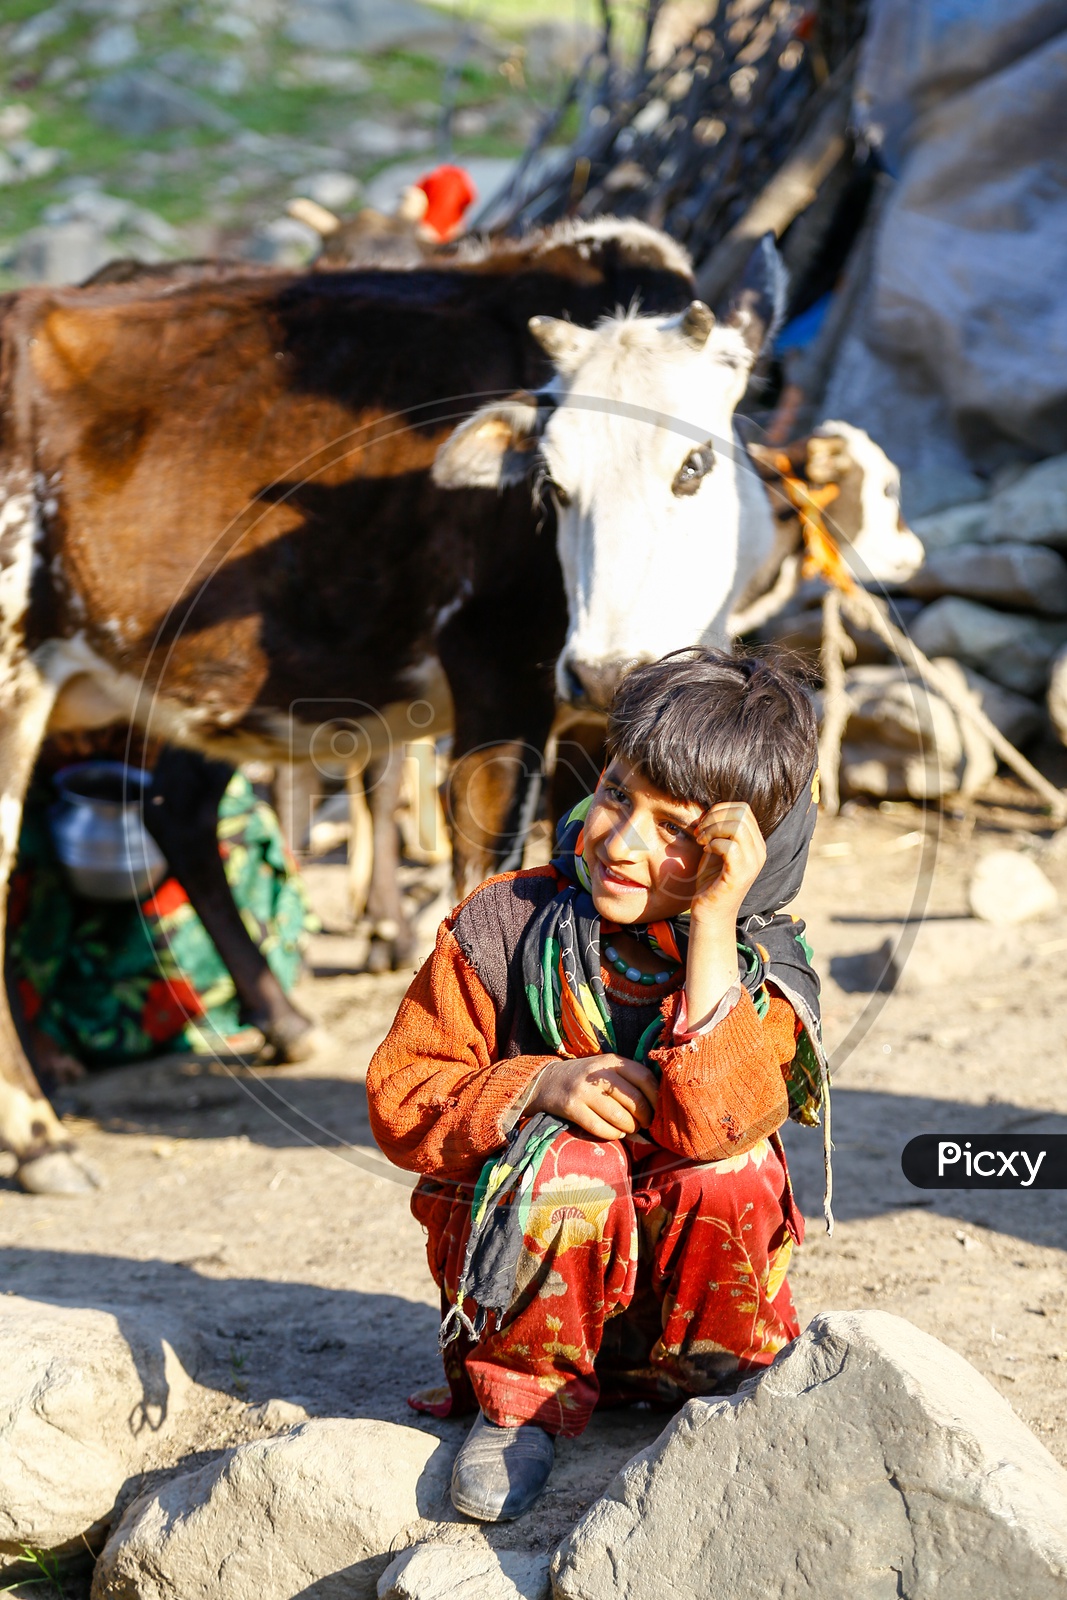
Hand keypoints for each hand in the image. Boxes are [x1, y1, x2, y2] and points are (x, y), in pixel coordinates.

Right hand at [529, 1054, 658, 1140]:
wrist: (546, 1081)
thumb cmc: (586, 1080)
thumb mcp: (606, 1070)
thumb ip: (629, 1081)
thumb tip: (657, 1108)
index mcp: (611, 1061)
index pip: (644, 1077)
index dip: (656, 1097)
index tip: (659, 1110)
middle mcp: (598, 1073)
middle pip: (634, 1100)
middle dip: (644, 1117)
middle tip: (644, 1124)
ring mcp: (584, 1090)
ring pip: (619, 1117)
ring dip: (629, 1128)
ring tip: (629, 1129)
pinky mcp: (571, 1107)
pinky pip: (600, 1128)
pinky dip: (612, 1135)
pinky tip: (614, 1133)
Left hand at [684, 802, 766, 1030]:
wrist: (710, 914)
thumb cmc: (710, 882)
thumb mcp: (715, 850)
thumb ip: (718, 830)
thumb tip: (710, 809)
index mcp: (755, 843)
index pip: (744, 808)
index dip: (720, 809)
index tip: (703, 823)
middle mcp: (759, 851)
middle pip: (742, 812)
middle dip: (715, 815)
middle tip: (700, 831)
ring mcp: (752, 863)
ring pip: (737, 826)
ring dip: (713, 828)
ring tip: (701, 840)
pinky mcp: (740, 875)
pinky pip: (730, 846)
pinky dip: (713, 843)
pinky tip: (705, 850)